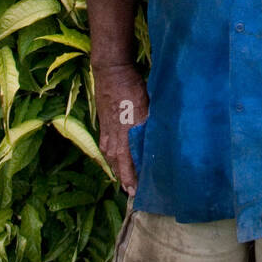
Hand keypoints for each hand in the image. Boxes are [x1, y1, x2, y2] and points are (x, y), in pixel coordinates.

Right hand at [93, 63, 148, 196]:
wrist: (111, 71)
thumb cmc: (132, 85)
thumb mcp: (147, 103)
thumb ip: (150, 123)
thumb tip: (158, 137)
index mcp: (127, 131)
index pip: (128, 161)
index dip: (131, 176)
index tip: (135, 190)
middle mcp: (115, 134)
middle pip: (118, 161)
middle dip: (123, 177)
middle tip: (129, 190)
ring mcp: (107, 128)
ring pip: (110, 154)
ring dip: (116, 168)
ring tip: (121, 178)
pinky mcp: (103, 122)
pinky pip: (104, 144)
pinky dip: (109, 154)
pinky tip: (112, 157)